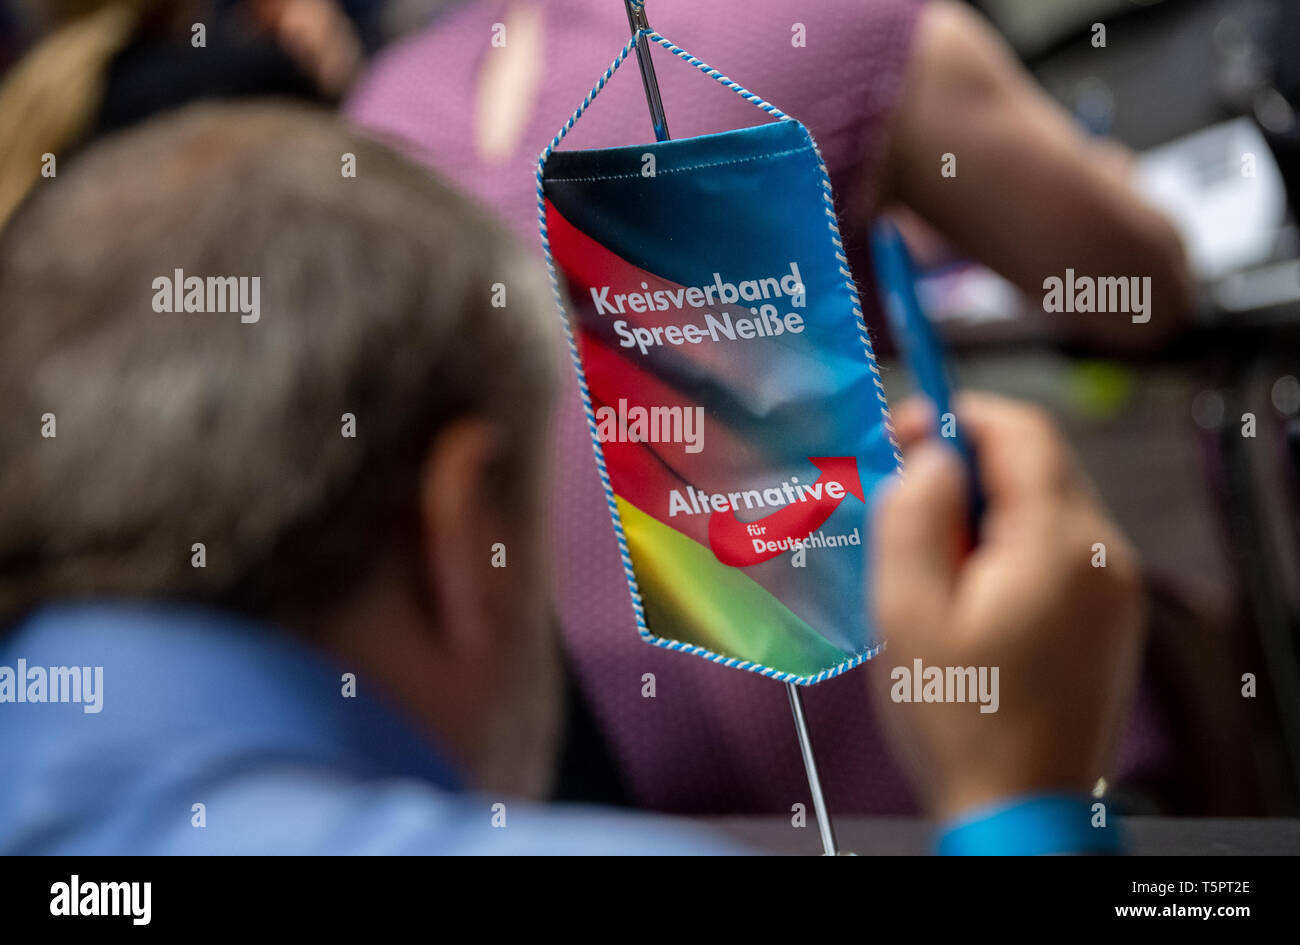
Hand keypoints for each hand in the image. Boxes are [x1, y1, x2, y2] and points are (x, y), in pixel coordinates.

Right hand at [871, 393, 1145, 819]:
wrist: (1021, 812)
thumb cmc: (957, 719)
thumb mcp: (906, 614)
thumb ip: (913, 517)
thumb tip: (931, 456)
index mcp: (1059, 546)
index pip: (1021, 430)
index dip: (957, 414)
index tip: (903, 432)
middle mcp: (1105, 554)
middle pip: (1038, 462)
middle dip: (968, 461)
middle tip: (904, 494)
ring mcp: (1117, 587)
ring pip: (1049, 502)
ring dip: (987, 505)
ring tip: (931, 554)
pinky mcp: (1111, 615)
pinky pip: (1062, 546)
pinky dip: (1013, 541)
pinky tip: (970, 588)